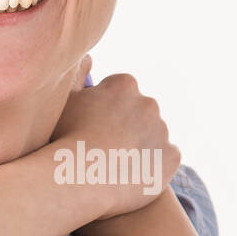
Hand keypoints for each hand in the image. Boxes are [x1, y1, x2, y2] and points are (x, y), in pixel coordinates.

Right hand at [50, 60, 179, 218]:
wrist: (80, 178)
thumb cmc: (65, 136)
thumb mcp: (64, 99)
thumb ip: (76, 76)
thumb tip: (87, 58)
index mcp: (124, 85)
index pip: (119, 92)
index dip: (103, 109)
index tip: (91, 125)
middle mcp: (149, 103)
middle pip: (138, 113)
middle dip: (125, 125)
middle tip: (102, 146)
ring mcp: (163, 130)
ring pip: (151, 137)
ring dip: (138, 146)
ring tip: (113, 165)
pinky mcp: (172, 157)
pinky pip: (163, 160)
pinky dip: (151, 166)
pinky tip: (129, 175)